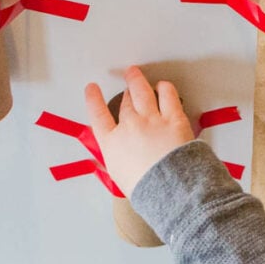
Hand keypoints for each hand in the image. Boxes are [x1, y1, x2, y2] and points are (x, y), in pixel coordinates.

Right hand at [85, 66, 194, 196]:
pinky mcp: (173, 118)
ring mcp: (151, 120)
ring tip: (135, 73)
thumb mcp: (120, 178)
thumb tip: (112, 161)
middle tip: (126, 81)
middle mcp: (129, 126)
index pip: (98, 115)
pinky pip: (167, 95)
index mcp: (112, 143)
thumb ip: (115, 163)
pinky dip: (164, 88)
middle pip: (126, 103)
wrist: (169, 189)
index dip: (94, 100)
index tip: (91, 89)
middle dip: (126, 91)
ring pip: (142, 92)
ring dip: (138, 80)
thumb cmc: (146, 190)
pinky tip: (163, 86)